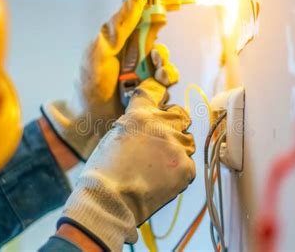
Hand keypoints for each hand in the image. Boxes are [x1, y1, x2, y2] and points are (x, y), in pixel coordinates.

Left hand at [41, 0, 178, 160]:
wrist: (88, 121)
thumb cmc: (89, 84)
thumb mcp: (101, 50)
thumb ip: (120, 26)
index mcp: (121, 46)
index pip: (144, 27)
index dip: (155, 21)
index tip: (161, 19)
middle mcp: (134, 62)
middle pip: (159, 49)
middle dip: (160, 53)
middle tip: (153, 58)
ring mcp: (143, 80)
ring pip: (166, 68)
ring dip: (165, 69)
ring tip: (156, 76)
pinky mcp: (150, 97)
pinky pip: (167, 87)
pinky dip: (165, 85)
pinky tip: (156, 88)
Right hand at [59, 79, 194, 250]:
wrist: (109, 199)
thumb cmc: (105, 173)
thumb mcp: (114, 138)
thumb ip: (133, 127)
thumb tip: (144, 128)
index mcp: (139, 116)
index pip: (151, 94)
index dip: (155, 99)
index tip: (159, 103)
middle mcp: (160, 125)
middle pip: (179, 115)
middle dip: (174, 125)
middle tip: (165, 141)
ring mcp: (175, 145)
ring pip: (188, 141)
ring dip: (178, 150)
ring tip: (161, 166)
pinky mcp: (185, 166)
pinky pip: (189, 165)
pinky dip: (180, 173)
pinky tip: (163, 180)